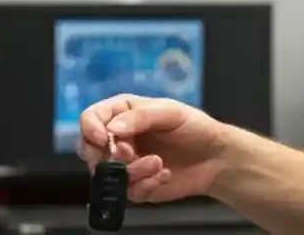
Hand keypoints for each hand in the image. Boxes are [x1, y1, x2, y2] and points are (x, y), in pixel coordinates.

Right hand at [76, 94, 228, 203]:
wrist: (216, 158)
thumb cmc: (195, 127)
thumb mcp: (169, 112)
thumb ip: (139, 118)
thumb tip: (111, 129)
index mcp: (123, 113)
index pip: (90, 118)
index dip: (90, 129)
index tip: (103, 139)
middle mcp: (119, 138)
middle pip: (88, 148)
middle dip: (105, 155)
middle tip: (129, 154)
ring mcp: (126, 164)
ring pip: (106, 174)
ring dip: (131, 171)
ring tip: (157, 164)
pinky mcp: (137, 185)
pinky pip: (128, 191)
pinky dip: (146, 183)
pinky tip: (164, 174)